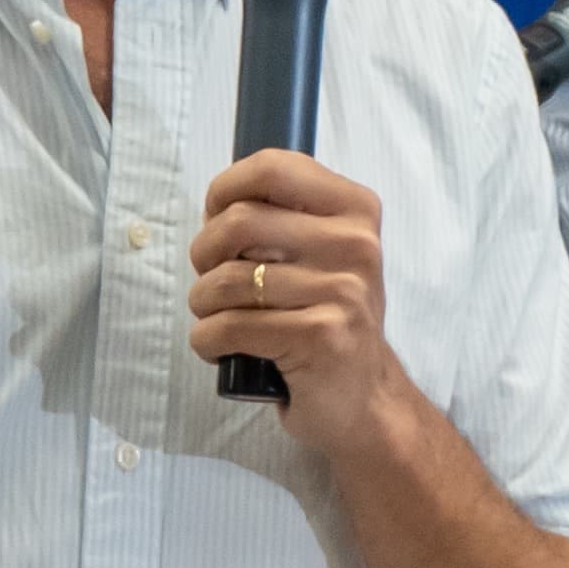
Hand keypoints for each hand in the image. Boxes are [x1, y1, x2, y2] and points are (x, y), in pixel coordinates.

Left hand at [188, 150, 422, 462]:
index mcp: (355, 210)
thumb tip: (218, 202)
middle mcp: (356, 244)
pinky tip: (220, 348)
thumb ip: (282, 218)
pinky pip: (230, 327)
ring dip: (203, 303)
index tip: (215, 219)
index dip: (224, 190)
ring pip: (227, 280)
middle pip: (239, 222)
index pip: (272, 168)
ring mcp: (342, 292)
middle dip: (204, 254)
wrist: (365, 400)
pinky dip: (207, 340)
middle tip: (211, 280)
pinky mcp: (320, 338)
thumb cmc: (327, 318)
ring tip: (216, 317)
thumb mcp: (322, 254)